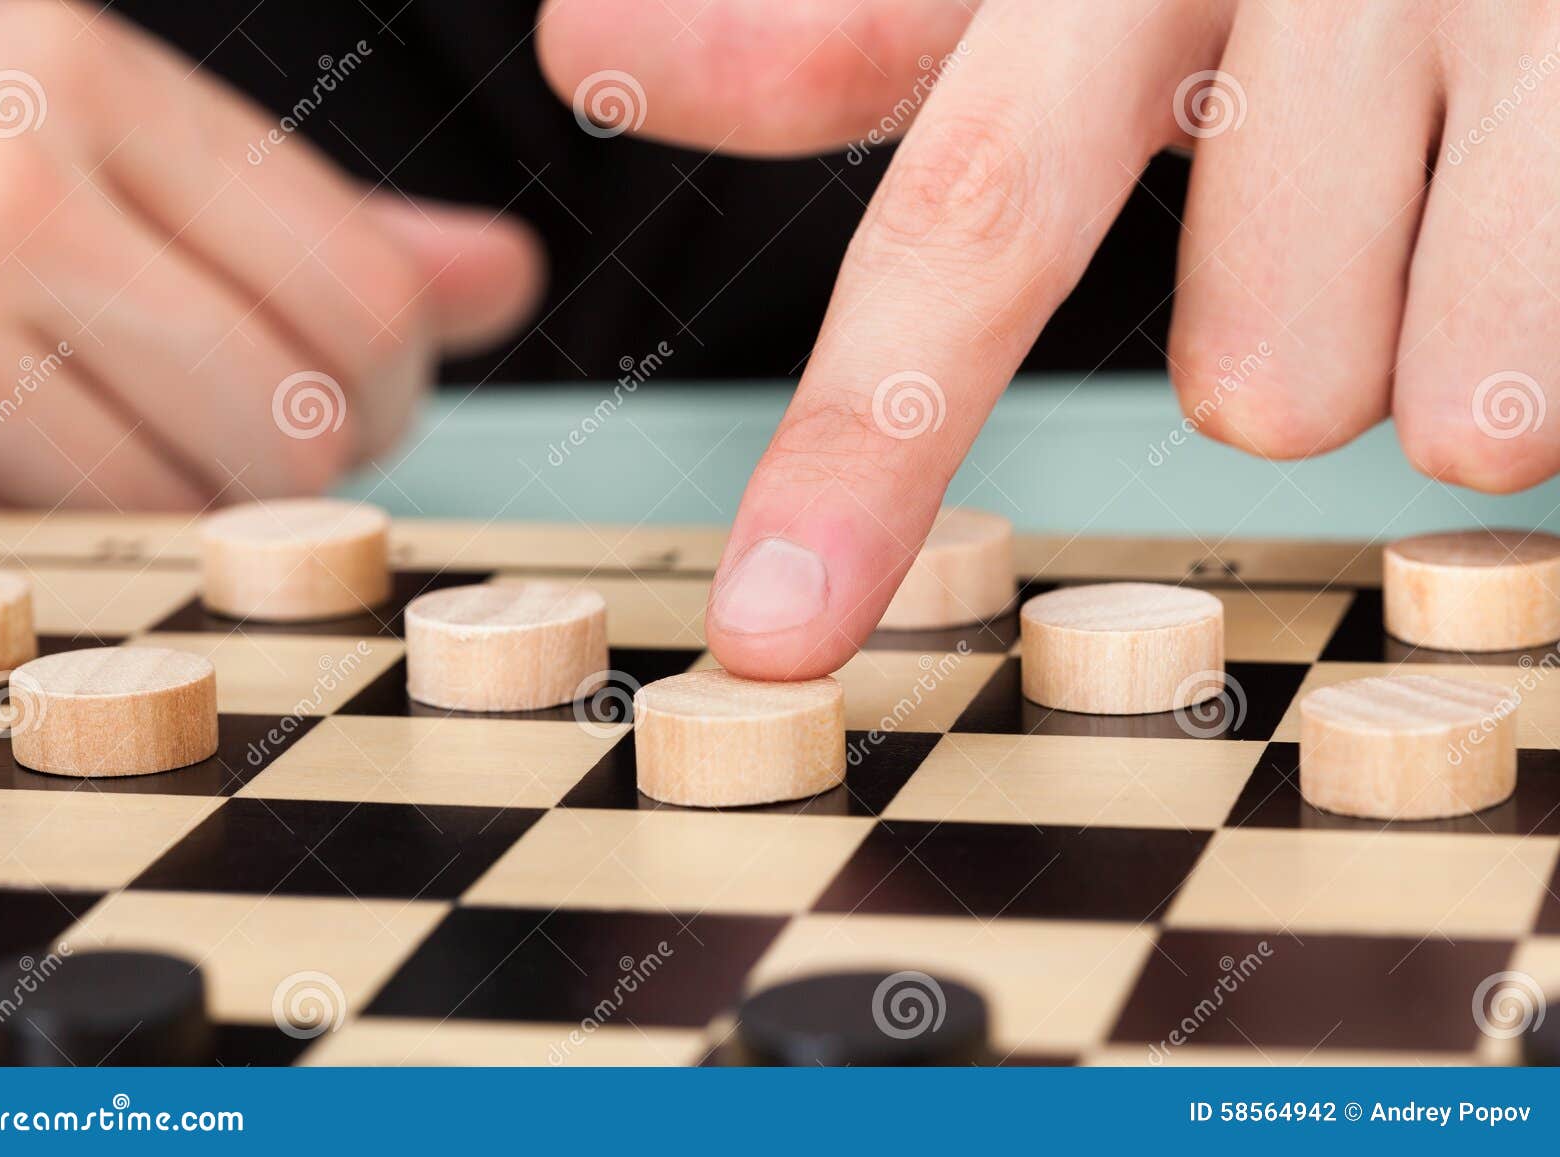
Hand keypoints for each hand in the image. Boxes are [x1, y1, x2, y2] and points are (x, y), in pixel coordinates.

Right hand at [0, 0, 542, 508]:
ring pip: (184, 509)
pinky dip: (102, 532)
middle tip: (261, 435)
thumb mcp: (137, 139)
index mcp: (95, 83)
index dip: (396, 388)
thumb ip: (328, 224)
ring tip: (155, 440)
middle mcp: (3, 189)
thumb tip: (506, 280)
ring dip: (205, 508)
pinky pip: (72, 543)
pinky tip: (69, 461)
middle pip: (294, 426)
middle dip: (309, 463)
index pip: (366, 301)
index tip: (365, 400)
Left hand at [542, 0, 1559, 676]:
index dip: (865, 454)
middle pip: (1263, 386)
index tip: (776, 637)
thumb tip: (589, 50)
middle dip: (1291, 331)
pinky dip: (1541, 332)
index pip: (963, 232)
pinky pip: (1546, 387)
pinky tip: (1526, 191)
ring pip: (1433, 403)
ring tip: (1445, 172)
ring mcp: (1520, 25)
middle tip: (1328, 184)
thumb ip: (850, 27)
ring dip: (1427, 330)